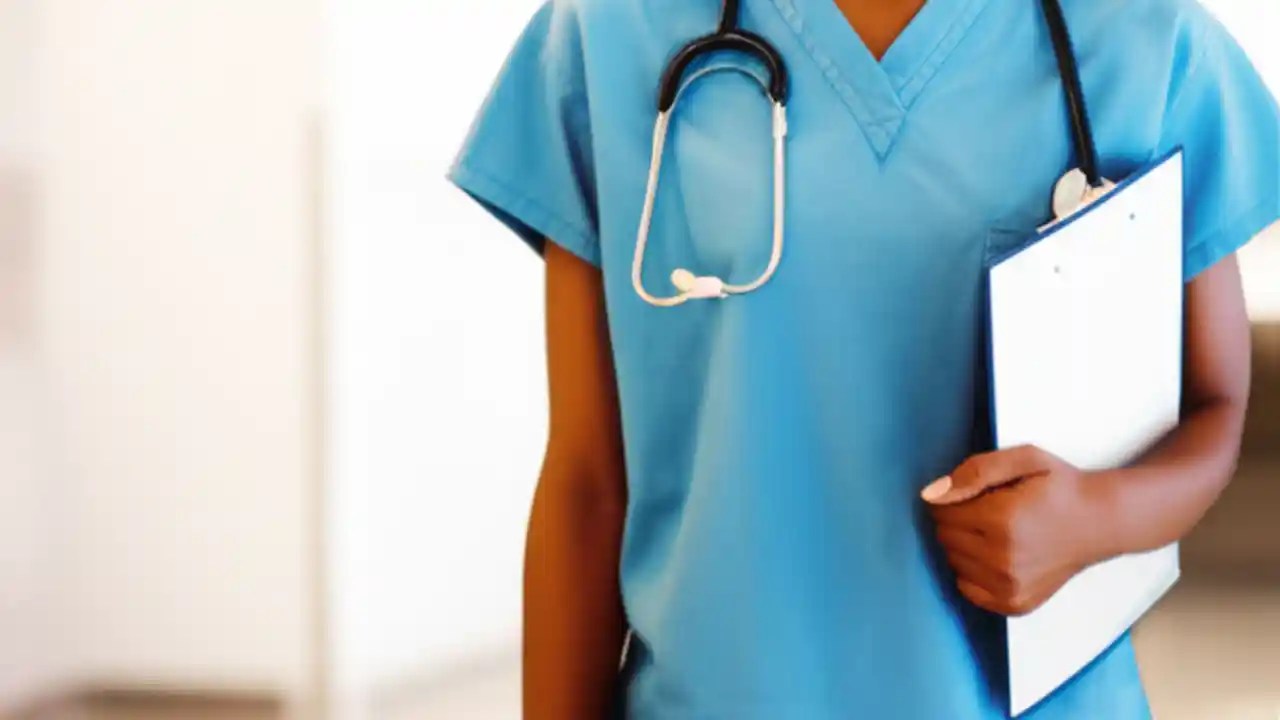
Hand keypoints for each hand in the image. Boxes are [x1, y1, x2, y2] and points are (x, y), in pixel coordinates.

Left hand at [921, 445, 1108, 615]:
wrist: (1101, 522)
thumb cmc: (1059, 488)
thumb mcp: (1022, 460)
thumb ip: (974, 472)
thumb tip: (930, 494)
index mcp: (1002, 520)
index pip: (941, 512)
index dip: (953, 499)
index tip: (976, 494)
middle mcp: (1003, 558)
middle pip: (945, 538)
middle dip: (957, 521)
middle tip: (987, 511)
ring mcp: (1009, 586)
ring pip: (953, 562)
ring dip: (965, 546)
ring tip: (996, 533)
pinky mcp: (1015, 604)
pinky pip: (967, 589)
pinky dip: (973, 572)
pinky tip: (996, 556)